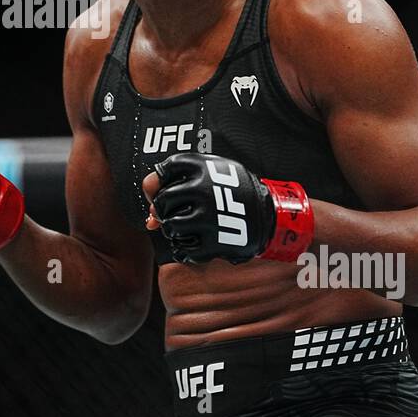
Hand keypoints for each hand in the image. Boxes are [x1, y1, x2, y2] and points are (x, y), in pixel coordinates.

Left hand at [142, 152, 277, 264]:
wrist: (268, 215)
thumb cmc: (233, 191)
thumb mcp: (211, 171)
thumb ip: (177, 181)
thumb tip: (149, 214)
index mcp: (202, 167)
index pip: (163, 171)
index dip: (158, 182)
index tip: (166, 189)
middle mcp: (202, 190)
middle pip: (162, 201)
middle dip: (164, 209)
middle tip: (176, 212)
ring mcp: (207, 217)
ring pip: (169, 226)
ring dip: (173, 229)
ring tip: (186, 227)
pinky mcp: (213, 242)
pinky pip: (182, 249)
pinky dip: (184, 249)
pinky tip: (195, 242)